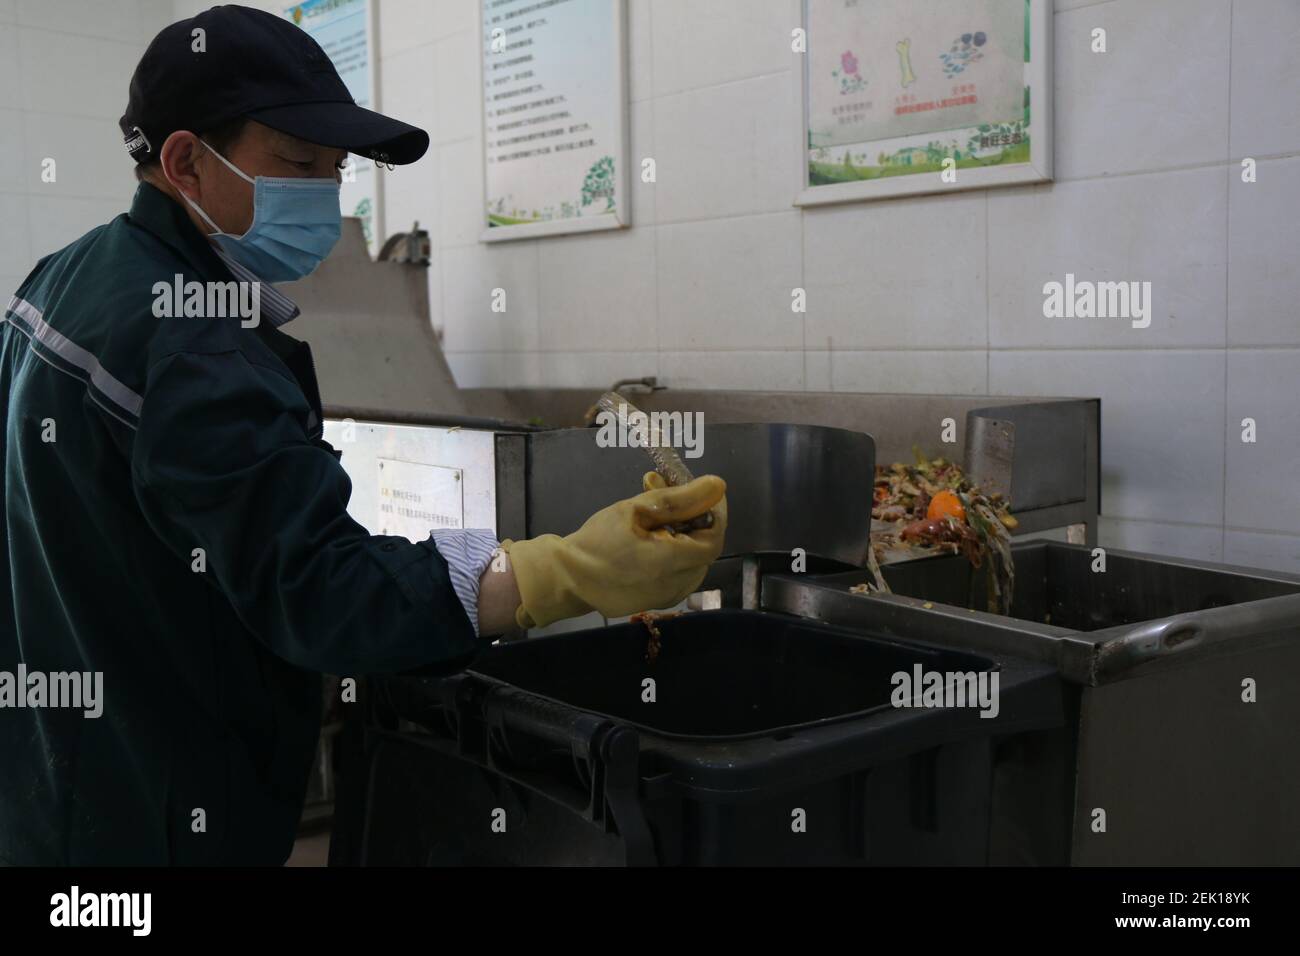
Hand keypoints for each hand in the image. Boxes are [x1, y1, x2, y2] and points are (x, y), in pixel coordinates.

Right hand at [501, 473, 727, 628]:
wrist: (567, 578)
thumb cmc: (597, 541)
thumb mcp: (635, 510)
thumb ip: (679, 499)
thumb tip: (717, 485)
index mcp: (672, 563)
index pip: (715, 538)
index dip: (714, 512)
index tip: (699, 490)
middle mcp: (678, 585)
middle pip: (704, 548)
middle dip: (692, 517)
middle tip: (665, 492)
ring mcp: (669, 597)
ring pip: (692, 560)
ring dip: (681, 533)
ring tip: (651, 513)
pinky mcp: (659, 602)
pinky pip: (678, 573)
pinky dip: (672, 552)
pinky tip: (648, 538)